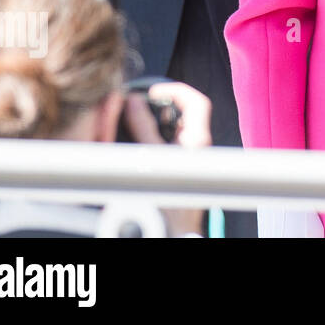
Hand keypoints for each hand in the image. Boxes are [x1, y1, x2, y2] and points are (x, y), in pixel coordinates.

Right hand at [122, 81, 212, 236]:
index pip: (197, 103)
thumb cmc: (167, 205)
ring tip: (127, 125)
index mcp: (197, 141)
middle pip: (180, 116)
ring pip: (168, 132)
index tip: (152, 91)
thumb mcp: (150, 158)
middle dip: (156, 108)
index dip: (176, 90)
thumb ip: (142, 128)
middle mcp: (195, 149)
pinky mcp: (173, 171)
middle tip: (135, 107)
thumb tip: (134, 102)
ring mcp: (184, 160)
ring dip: (148, 126)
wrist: (170, 234)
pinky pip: (161, 148)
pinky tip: (129, 147)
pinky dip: (145, 142)